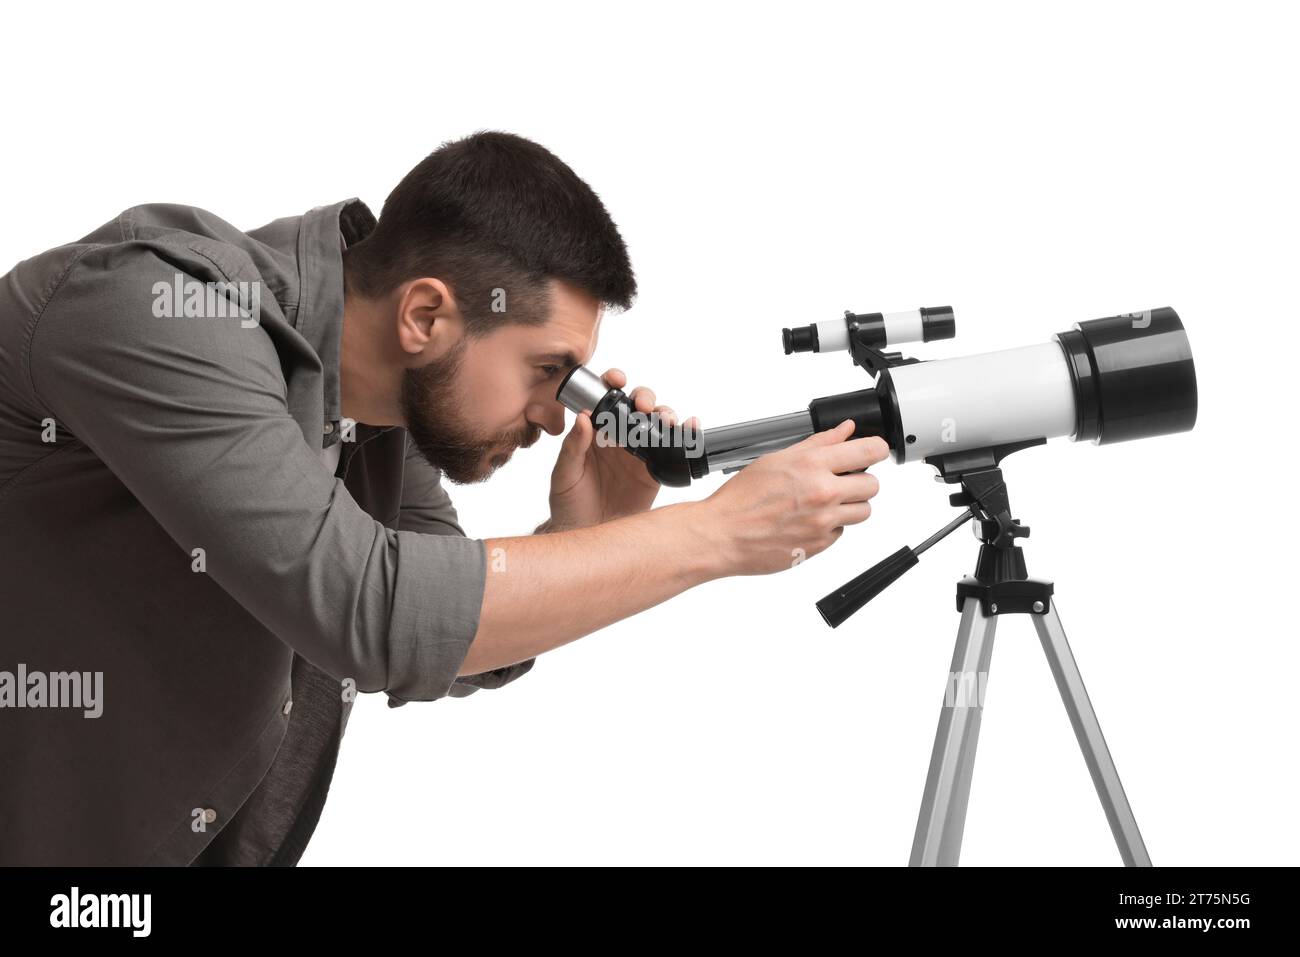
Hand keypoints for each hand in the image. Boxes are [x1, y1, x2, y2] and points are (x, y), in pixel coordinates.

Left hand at [547, 369, 694, 530]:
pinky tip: (690, 427)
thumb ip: (573, 446)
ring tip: (667, 420)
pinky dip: (686, 434)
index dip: (613, 383)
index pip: (605, 399)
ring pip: (658, 422)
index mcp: (595, 431)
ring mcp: (640, 452)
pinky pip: (673, 448)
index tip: (617, 380)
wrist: (586, 534)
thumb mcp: (564, 473)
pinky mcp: (656, 470)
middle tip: (643, 407)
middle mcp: (619, 437)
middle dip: (645, 398)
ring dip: (666, 414)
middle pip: (638, 405)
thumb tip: (583, 418)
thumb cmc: (569, 503)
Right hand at [699, 419, 887, 574]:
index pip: (869, 450)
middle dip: (861, 480)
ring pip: (863, 511)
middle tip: (842, 480)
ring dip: (850, 505)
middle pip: (872, 485)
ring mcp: (824, 522)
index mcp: (812, 465)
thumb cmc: (741, 498)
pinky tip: (808, 519)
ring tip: (824, 502)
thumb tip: (844, 431)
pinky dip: (831, 526)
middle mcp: (823, 493)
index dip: (876, 449)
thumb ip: (817, 444)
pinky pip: (841, 532)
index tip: (873, 450)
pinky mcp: (820, 545)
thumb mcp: (777, 459)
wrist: (723, 535)